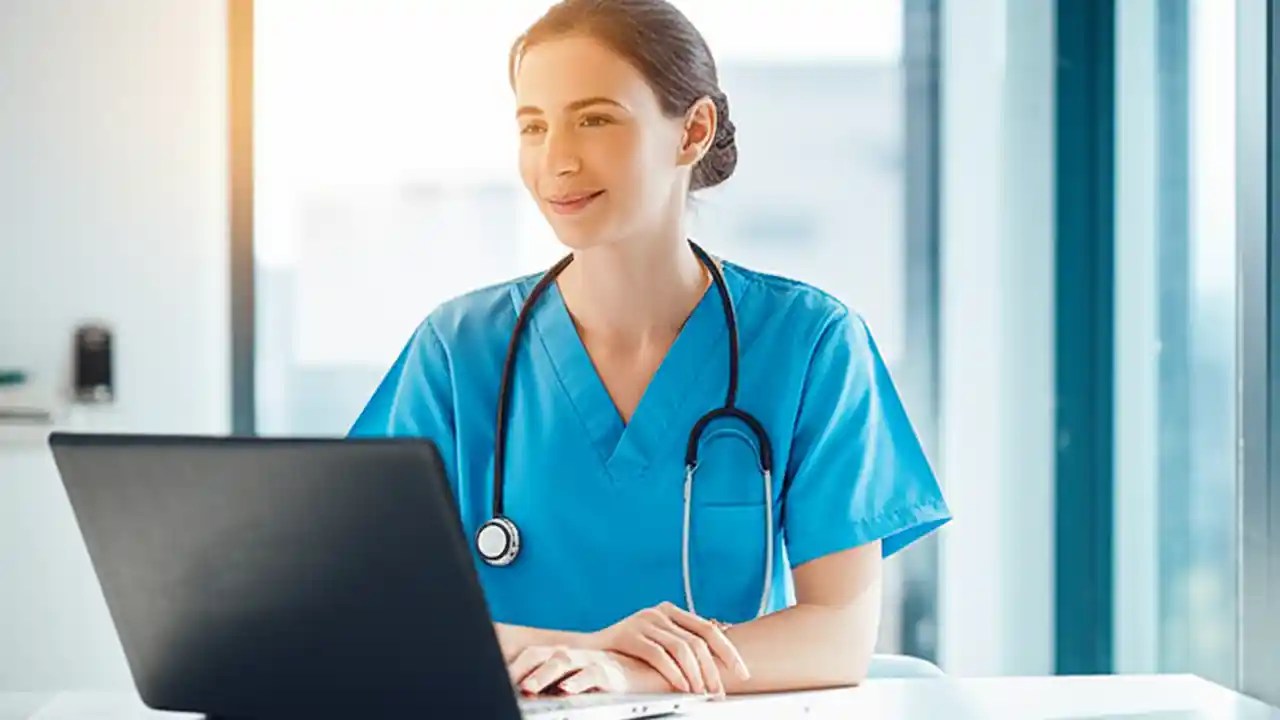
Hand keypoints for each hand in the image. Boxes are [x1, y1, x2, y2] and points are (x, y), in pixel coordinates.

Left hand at [508, 645, 667, 695]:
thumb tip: (527, 691)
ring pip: (563, 662)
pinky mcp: (613, 674)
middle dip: (521, 667)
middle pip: (542, 654)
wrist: (653, 674)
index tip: (497, 674)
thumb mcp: (581, 679)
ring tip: (528, 688)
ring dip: (543, 674)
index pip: (533, 653)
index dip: (514, 662)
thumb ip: (558, 682)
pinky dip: (579, 682)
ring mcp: (593, 662)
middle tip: (505, 682)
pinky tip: (566, 690)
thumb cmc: (614, 678)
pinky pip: (593, 675)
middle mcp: (576, 655)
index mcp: (565, 655)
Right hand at [581, 601, 749, 695]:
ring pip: (681, 648)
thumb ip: (681, 643)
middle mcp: (659, 611)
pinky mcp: (630, 634)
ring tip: (702, 693)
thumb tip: (717, 661)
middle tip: (720, 691)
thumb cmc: (627, 651)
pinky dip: (674, 674)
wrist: (588, 652)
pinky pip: (659, 656)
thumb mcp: (657, 641)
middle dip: (713, 669)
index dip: (728, 652)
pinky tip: (682, 687)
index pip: (708, 629)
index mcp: (671, 610)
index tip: (742, 672)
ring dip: (696, 674)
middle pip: (698, 640)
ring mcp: (644, 621)